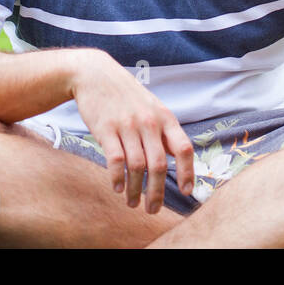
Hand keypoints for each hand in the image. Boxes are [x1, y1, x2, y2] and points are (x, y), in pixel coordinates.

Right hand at [69, 50, 194, 214]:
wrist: (95, 74)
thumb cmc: (126, 95)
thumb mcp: (153, 107)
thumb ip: (165, 131)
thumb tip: (179, 158)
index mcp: (165, 118)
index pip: (184, 149)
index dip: (188, 172)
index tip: (187, 192)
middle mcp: (149, 122)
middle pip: (159, 165)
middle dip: (157, 192)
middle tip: (153, 209)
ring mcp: (127, 125)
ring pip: (137, 166)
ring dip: (136, 190)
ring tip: (133, 203)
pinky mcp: (106, 128)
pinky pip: (115, 159)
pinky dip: (117, 177)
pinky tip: (118, 188)